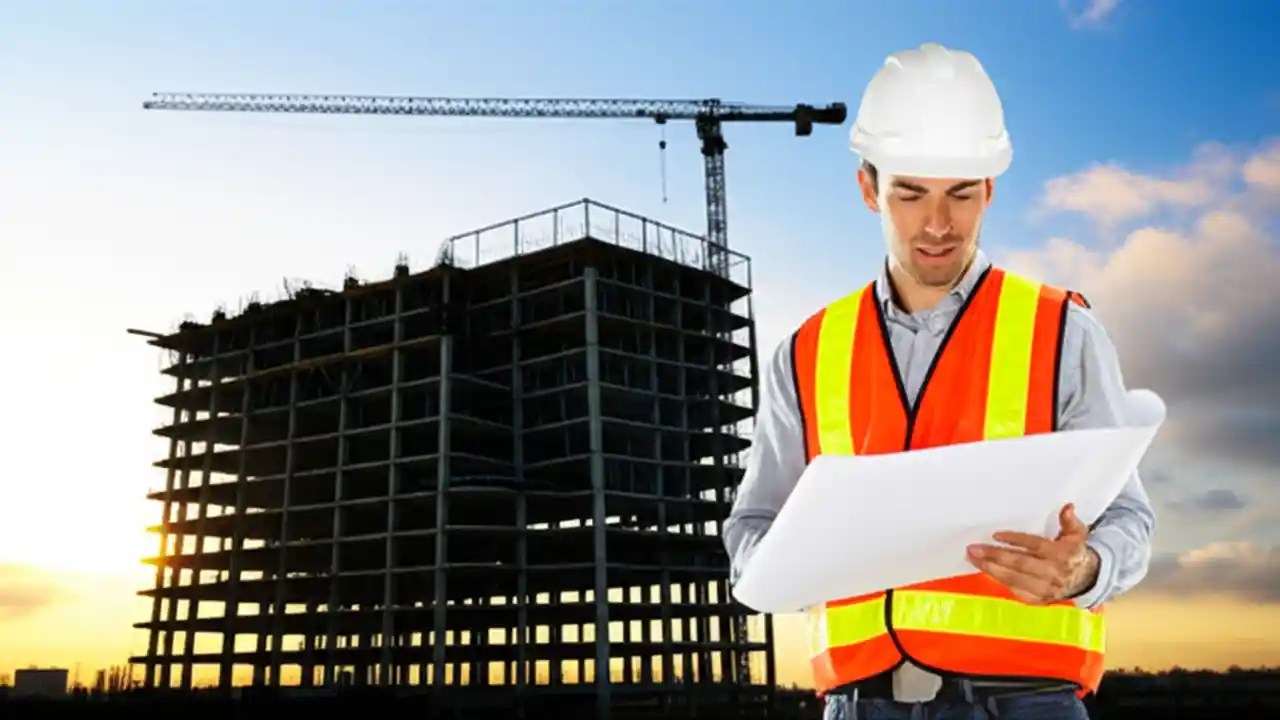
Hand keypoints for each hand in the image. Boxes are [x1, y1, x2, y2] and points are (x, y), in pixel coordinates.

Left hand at [966, 503, 1099, 604]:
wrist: (1085, 580)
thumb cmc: (1074, 552)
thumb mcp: (1077, 534)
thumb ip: (1069, 521)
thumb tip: (1067, 507)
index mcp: (1062, 554)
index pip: (1035, 546)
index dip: (1015, 540)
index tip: (996, 535)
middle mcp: (1053, 573)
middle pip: (1020, 564)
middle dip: (995, 556)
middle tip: (973, 548)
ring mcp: (1045, 589)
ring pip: (1014, 579)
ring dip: (990, 568)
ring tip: (973, 558)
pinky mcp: (1038, 600)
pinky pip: (1015, 590)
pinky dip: (999, 580)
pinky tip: (985, 569)